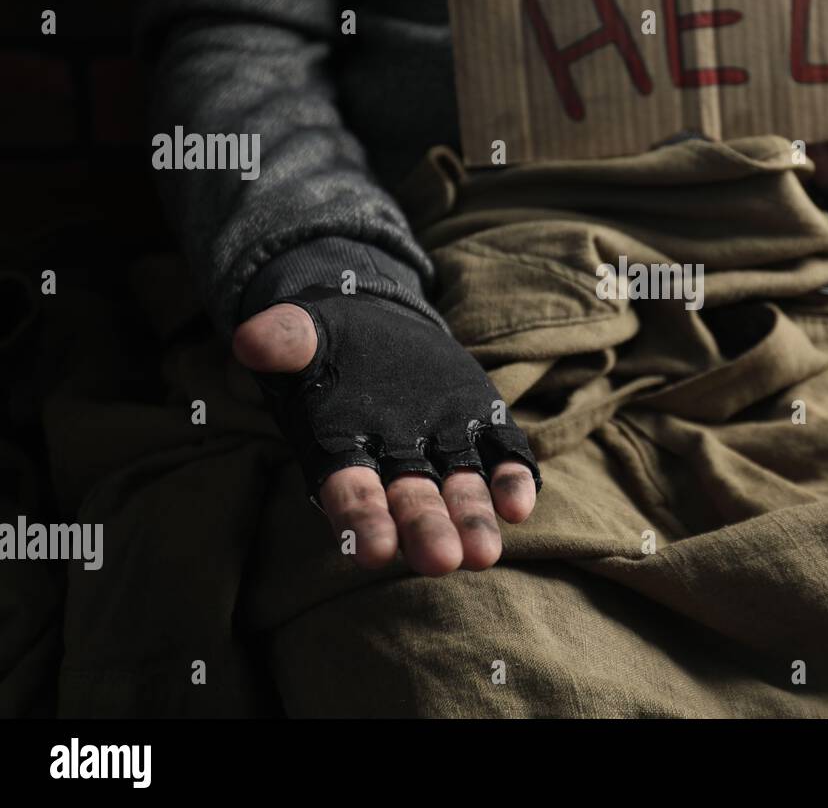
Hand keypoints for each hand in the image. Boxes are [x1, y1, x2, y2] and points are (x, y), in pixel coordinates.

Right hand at [233, 291, 538, 575]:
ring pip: (460, 494)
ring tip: (484, 554)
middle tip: (441, 561)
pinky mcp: (483, 430)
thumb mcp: (303, 332)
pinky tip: (519, 504)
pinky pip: (502, 461)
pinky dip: (510, 483)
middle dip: (425, 532)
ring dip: (473, 522)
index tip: (371, 551)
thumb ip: (283, 340)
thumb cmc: (329, 341)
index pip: (350, 495)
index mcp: (342, 450)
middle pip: (411, 505)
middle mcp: (396, 463)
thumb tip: (250, 341)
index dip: (361, 520)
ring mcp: (445, 449)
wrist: (378, 324)